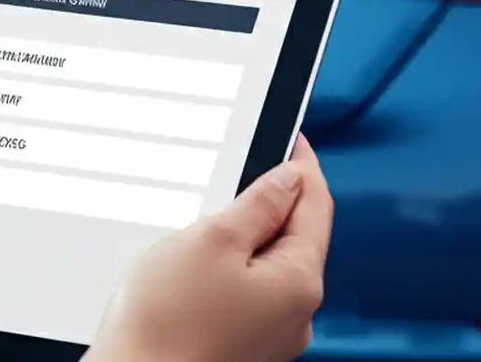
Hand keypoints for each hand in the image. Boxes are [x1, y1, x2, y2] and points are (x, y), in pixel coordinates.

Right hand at [85, 136, 332, 361]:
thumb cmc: (164, 324)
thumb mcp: (212, 239)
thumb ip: (258, 204)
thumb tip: (288, 179)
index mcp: (299, 282)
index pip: (316, 207)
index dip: (303, 166)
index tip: (293, 140)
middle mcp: (294, 314)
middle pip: (294, 237)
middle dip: (269, 203)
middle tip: (237, 173)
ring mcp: (269, 335)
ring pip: (266, 266)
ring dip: (243, 239)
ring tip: (201, 227)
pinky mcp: (241, 345)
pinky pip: (246, 293)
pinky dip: (228, 270)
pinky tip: (192, 269)